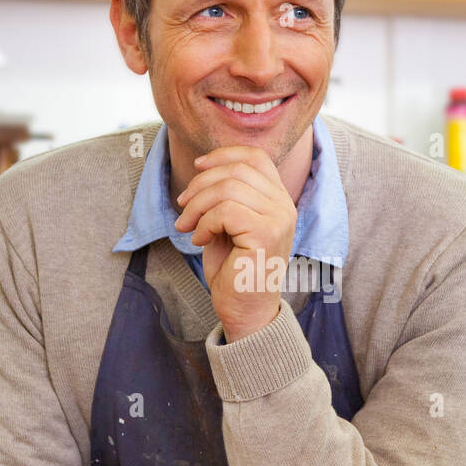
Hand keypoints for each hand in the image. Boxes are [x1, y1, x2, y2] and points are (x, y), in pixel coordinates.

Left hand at [173, 145, 295, 341]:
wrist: (245, 310)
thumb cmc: (234, 269)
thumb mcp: (228, 225)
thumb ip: (225, 197)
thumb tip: (202, 170)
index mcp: (278, 199)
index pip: (256, 158)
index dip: (223, 156)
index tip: (197, 167)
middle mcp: (284, 206)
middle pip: (237, 170)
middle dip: (201, 184)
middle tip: (182, 206)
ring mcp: (278, 219)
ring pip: (228, 189)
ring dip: (197, 206)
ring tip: (186, 226)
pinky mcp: (266, 235)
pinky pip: (225, 212)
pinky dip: (204, 224)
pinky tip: (199, 241)